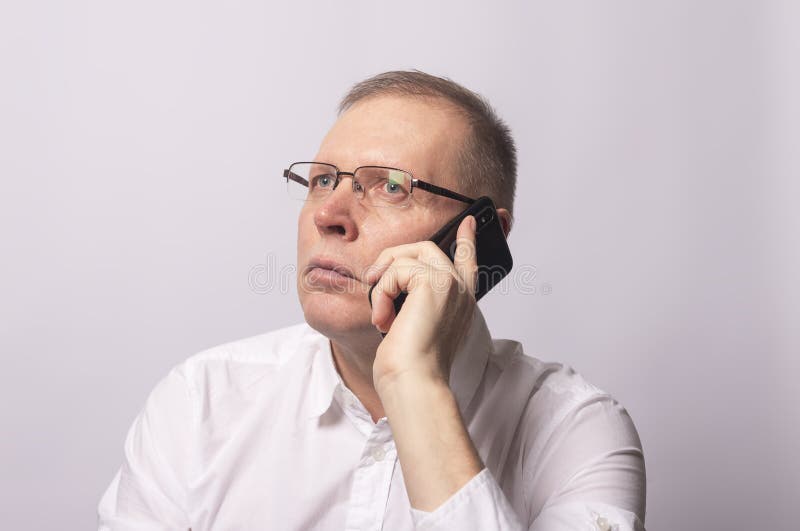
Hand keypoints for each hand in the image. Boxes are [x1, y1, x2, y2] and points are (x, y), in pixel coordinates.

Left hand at [364, 215, 478, 394]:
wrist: (414, 382)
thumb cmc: (410, 364)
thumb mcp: (413, 325)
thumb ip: (413, 300)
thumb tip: (387, 276)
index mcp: (460, 302)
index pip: (468, 262)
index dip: (467, 240)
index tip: (469, 222)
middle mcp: (461, 291)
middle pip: (426, 248)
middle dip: (394, 257)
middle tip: (373, 279)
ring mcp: (451, 284)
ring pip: (407, 255)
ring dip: (383, 283)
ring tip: (381, 312)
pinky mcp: (436, 282)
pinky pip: (396, 271)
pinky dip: (382, 294)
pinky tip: (384, 319)